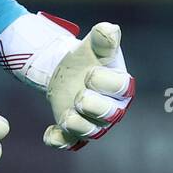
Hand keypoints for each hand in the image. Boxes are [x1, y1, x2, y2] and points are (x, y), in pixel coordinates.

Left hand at [0, 12, 135, 150]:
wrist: (68, 71)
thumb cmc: (87, 57)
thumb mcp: (94, 45)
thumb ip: (103, 38)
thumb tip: (110, 29)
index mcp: (120, 84)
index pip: (122, 87)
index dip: (106, 82)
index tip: (89, 72)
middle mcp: (112, 107)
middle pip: (111, 115)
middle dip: (94, 106)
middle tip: (79, 96)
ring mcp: (93, 121)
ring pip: (91, 131)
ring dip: (78, 125)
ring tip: (66, 115)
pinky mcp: (74, 131)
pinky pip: (69, 142)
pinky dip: (59, 141)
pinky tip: (49, 133)